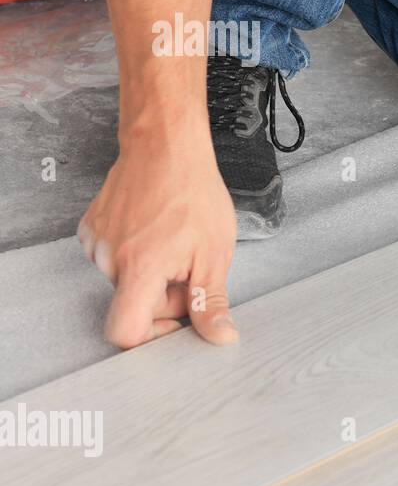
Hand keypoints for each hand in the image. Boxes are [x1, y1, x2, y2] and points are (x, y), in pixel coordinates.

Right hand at [78, 129, 238, 348]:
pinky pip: (115, 259)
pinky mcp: (91, 230)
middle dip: (166, 296)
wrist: (166, 148)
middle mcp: (109, 259)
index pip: (124, 332)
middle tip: (191, 266)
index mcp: (139, 269)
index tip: (178, 322)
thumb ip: (210, 301)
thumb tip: (218, 336)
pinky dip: (138, 255)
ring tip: (175, 242)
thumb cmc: (193, 192)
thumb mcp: (215, 253)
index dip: (153, 337)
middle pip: (134, 305)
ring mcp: (96, 244)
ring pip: (127, 281)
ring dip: (153, 274)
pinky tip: (156, 232)